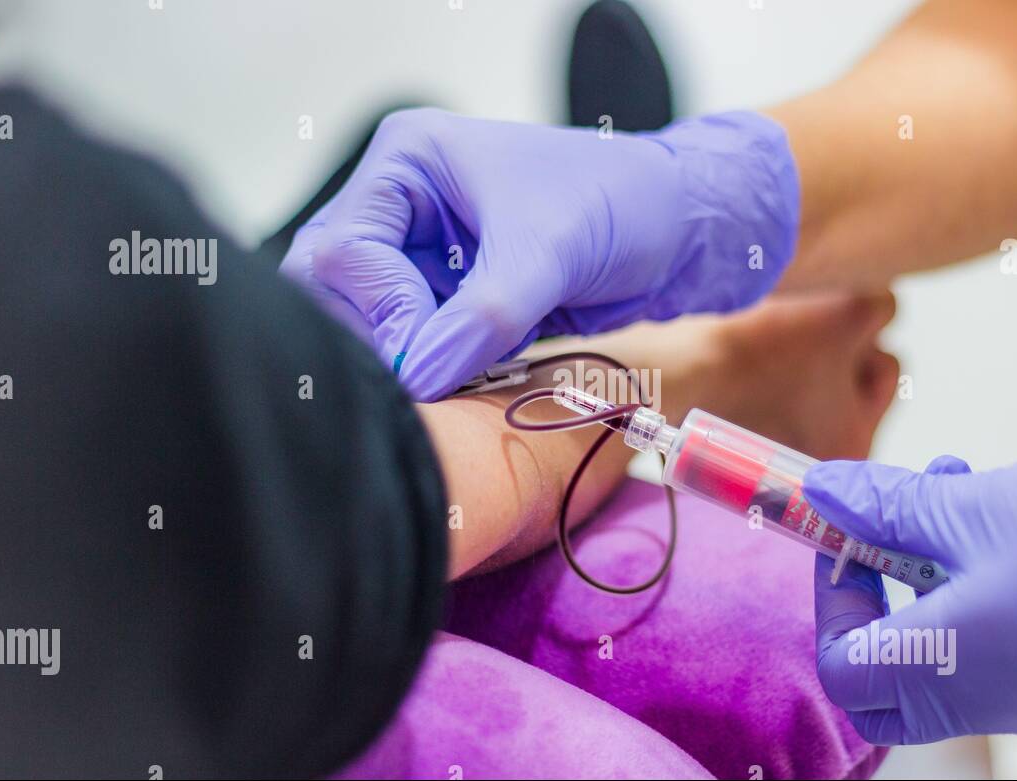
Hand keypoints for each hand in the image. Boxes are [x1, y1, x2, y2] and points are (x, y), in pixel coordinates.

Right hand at [279, 108, 798, 399]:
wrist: (678, 229)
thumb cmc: (622, 203)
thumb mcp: (549, 252)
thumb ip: (481, 317)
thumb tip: (416, 377)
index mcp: (409, 163)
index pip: (343, 247)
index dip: (378, 309)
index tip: (421, 357)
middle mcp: (403, 206)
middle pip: (338, 287)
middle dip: (378, 336)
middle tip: (421, 379)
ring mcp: (424, 255)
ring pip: (374, 324)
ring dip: (410, 359)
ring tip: (455, 381)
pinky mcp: (451, 298)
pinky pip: (418, 345)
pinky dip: (438, 370)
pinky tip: (470, 380)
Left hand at [805, 456, 1016, 743]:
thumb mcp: (977, 510)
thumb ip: (893, 506)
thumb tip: (825, 495)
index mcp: (939, 671)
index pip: (839, 661)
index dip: (834, 590)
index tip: (854, 529)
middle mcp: (982, 698)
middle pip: (888, 661)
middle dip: (883, 577)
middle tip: (902, 512)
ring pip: (949, 635)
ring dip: (940, 556)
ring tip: (969, 486)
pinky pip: (1006, 634)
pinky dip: (991, 573)